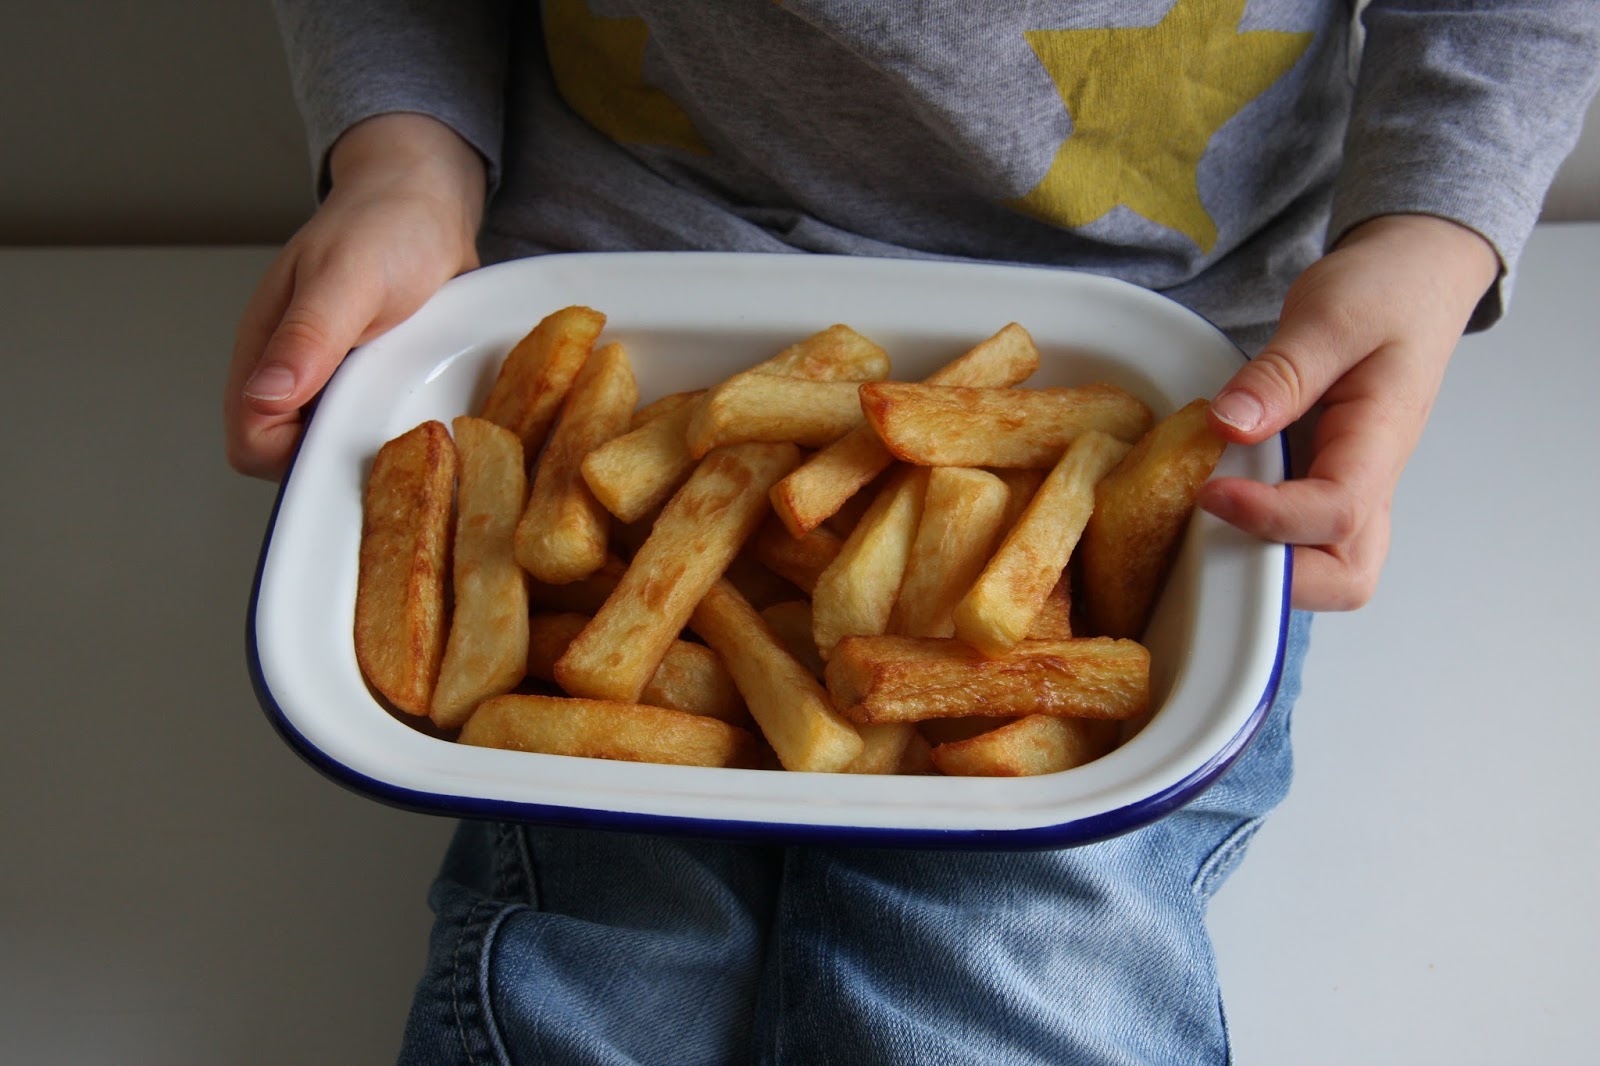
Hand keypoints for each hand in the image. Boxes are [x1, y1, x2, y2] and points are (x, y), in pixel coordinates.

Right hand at [224, 114, 486, 478]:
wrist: (426, 199)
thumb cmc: (384, 225)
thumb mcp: (347, 278)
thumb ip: (307, 336)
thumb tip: (264, 396)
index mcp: (264, 349)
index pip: (251, 442)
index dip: (292, 455)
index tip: (349, 436)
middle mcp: (289, 370)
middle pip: (286, 454)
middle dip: (332, 454)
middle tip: (387, 425)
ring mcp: (326, 376)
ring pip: (327, 442)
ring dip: (362, 439)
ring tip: (404, 408)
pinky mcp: (362, 377)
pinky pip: (362, 422)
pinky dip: (384, 423)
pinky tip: (413, 403)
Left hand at [1198, 214, 1498, 609]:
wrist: (1413, 280)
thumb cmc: (1385, 293)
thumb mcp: (1329, 314)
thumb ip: (1281, 373)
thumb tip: (1228, 424)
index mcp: (1381, 441)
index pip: (1337, 513)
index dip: (1271, 518)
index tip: (1209, 492)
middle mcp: (1371, 482)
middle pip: (1347, 577)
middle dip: (1282, 579)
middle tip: (1213, 535)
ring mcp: (1349, 489)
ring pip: (1327, 571)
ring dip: (1269, 568)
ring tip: (1206, 526)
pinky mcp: (1322, 484)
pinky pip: (1298, 539)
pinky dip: (1256, 539)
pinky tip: (1209, 505)